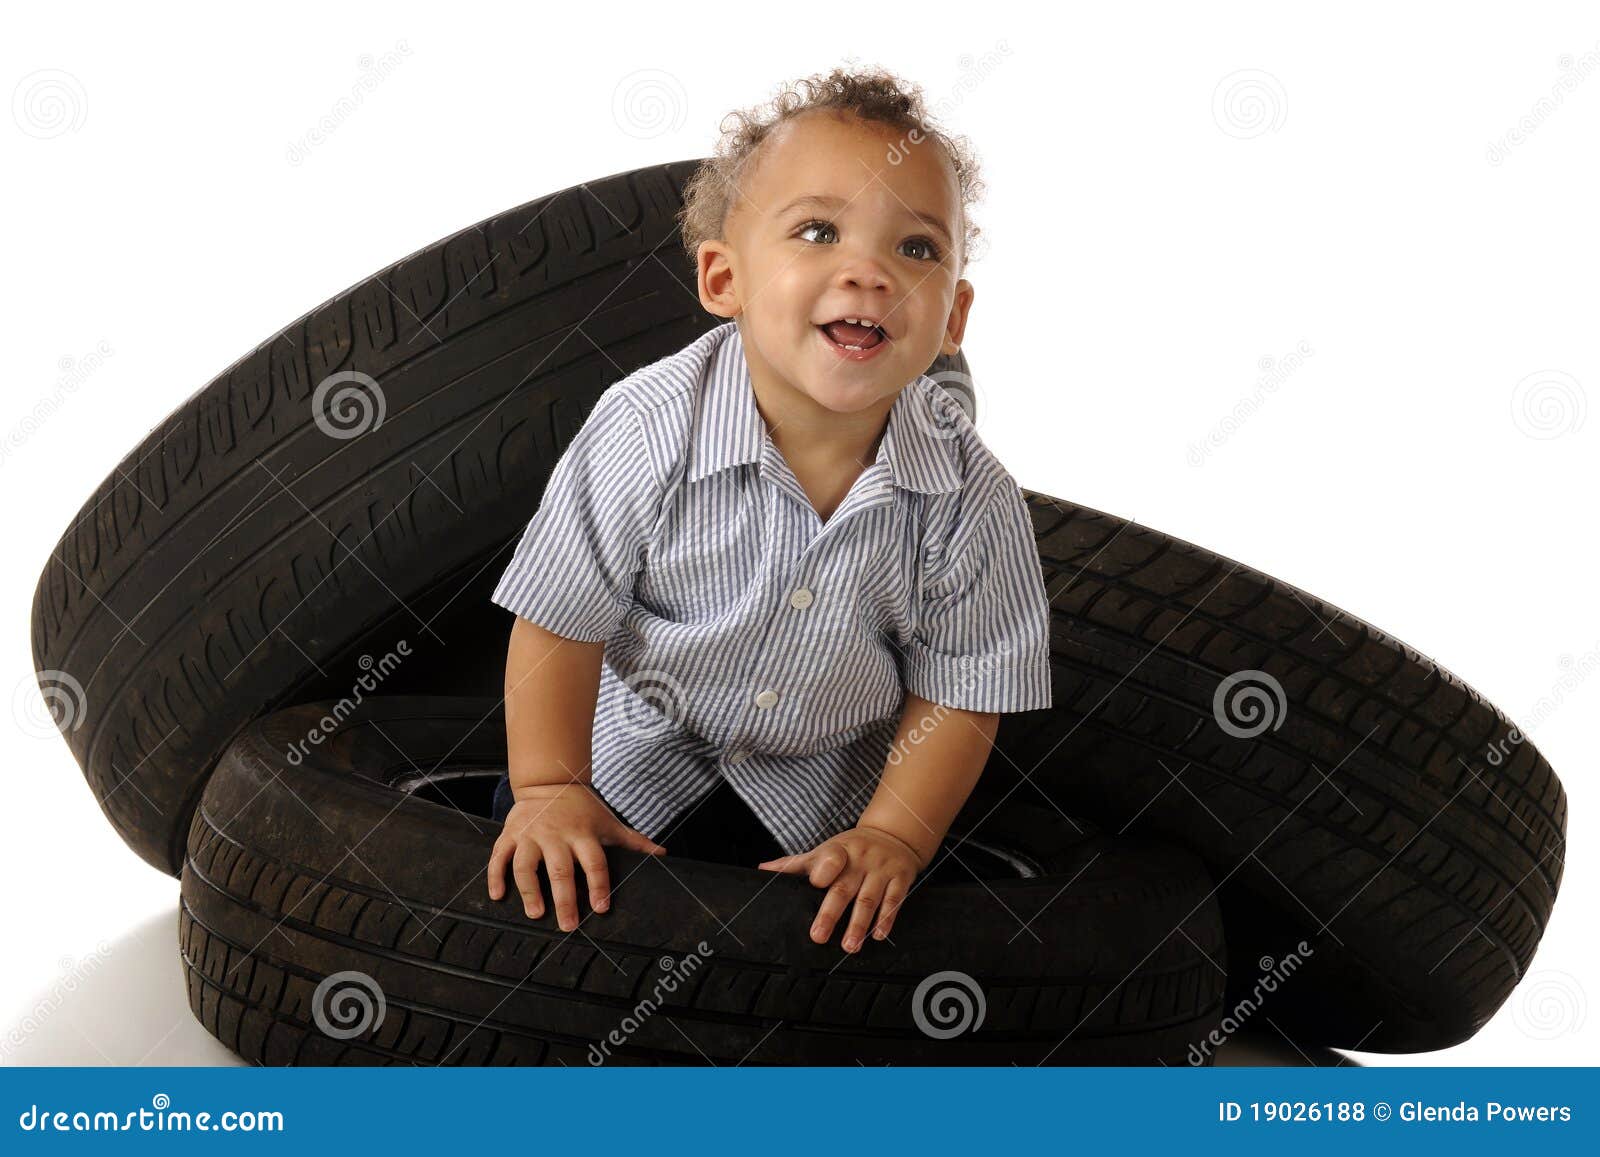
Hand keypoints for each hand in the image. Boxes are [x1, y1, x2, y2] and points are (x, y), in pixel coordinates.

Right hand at [486, 783, 666, 929]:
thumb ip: (634, 842)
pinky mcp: (510, 835)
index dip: (599, 885)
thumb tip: (663, 855)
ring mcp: (531, 835)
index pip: (594, 862)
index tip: (602, 908)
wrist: (550, 783)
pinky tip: (498, 896)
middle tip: (568, 925)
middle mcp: (556, 835)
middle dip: (565, 899)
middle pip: (560, 869)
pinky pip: (499, 857)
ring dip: (529, 891)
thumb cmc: (584, 810)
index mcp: (582, 834)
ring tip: (536, 914)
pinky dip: (496, 876)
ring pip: (526, 865)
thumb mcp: (609, 823)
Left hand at [756, 825, 923, 952]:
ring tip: (850, 946)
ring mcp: (881, 869)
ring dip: (859, 925)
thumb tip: (762, 869)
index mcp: (839, 851)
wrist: (894, 834)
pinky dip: (886, 919)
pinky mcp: (900, 879)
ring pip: (869, 899)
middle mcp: (860, 859)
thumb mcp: (826, 849)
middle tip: (819, 937)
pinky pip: (894, 901)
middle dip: (831, 913)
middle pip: (844, 888)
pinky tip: (878, 936)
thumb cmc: (851, 848)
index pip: (830, 858)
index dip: (824, 869)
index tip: (816, 883)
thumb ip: (795, 863)